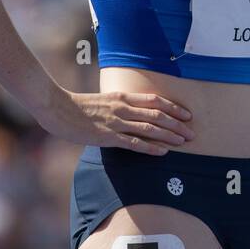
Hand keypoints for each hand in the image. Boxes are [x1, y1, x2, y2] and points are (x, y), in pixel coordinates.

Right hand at [40, 87, 193, 153]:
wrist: (57, 107)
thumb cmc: (77, 106)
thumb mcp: (103, 100)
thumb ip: (118, 105)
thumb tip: (131, 113)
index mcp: (122, 96)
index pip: (155, 100)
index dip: (173, 107)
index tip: (187, 114)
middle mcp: (123, 107)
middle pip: (157, 115)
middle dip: (177, 124)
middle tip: (192, 133)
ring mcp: (116, 121)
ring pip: (150, 128)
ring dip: (169, 135)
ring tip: (184, 142)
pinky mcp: (108, 136)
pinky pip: (134, 142)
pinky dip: (151, 147)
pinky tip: (163, 152)